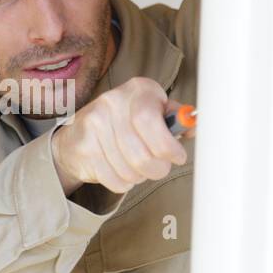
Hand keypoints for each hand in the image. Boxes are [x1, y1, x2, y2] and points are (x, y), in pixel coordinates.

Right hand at [50, 77, 189, 194]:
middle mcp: (112, 102)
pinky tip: (120, 169)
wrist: (79, 133)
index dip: (167, 146)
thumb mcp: (154, 111)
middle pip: (142, 154)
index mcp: (138, 89)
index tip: (177, 156)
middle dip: (157, 169)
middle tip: (159, 168)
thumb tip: (193, 127)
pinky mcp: (83, 149)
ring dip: (139, 177)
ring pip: (129, 171)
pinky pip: (115, 180)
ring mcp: (94, 125)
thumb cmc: (126, 123)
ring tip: (136, 166)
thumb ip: (175, 119)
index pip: (149, 120)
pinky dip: (123, 183)